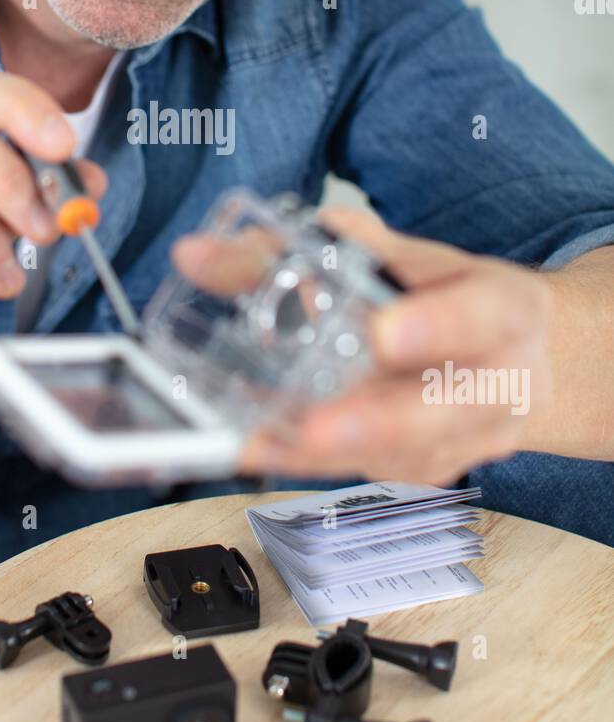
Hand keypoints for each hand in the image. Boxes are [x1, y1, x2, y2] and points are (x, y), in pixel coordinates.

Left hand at [172, 205, 553, 485]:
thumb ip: (302, 250)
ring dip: (330, 452)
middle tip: (316, 429)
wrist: (523, 354)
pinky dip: (319, 463)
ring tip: (262, 443)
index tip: (384, 334)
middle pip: (443, 410)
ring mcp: (468, 436)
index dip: (436, 326)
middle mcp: (497, 381)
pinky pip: (379, 471)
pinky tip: (269, 450)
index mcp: (502, 309)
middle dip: (375, 423)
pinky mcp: (433, 468)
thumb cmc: (447, 295)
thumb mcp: (396, 255)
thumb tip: (198, 255)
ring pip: (405, 454)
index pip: (479, 315)